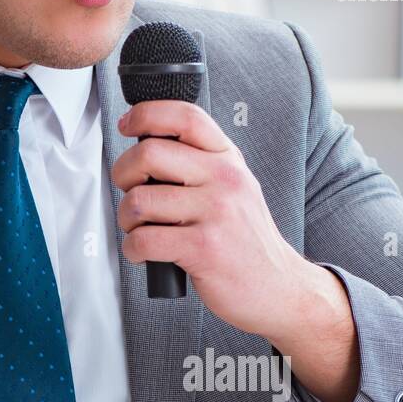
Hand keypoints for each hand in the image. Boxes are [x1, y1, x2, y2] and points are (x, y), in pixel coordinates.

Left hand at [110, 99, 313, 344]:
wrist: (279, 287)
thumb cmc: (245, 240)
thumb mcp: (234, 188)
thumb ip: (200, 163)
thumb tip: (147, 147)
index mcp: (228, 160)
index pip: (185, 117)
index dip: (147, 114)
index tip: (128, 125)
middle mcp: (224, 179)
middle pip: (148, 154)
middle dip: (123, 174)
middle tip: (130, 191)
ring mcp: (216, 213)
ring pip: (139, 200)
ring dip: (126, 219)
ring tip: (140, 228)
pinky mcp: (204, 248)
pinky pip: (143, 239)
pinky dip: (133, 249)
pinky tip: (144, 252)